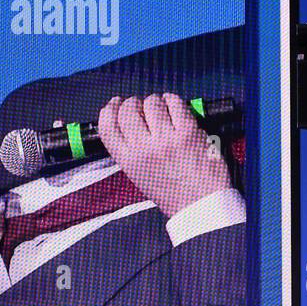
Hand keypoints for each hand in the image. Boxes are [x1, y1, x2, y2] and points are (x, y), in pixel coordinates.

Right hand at [97, 94, 230, 218]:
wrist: (200, 205)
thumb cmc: (173, 194)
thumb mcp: (138, 175)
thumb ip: (129, 150)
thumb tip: (126, 121)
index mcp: (128, 161)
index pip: (106, 126)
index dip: (109, 109)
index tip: (115, 104)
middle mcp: (144, 149)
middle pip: (127, 110)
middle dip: (133, 103)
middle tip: (142, 106)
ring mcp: (166, 139)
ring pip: (151, 103)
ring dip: (155, 101)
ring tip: (161, 109)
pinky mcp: (187, 132)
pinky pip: (175, 103)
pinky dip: (172, 100)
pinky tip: (174, 106)